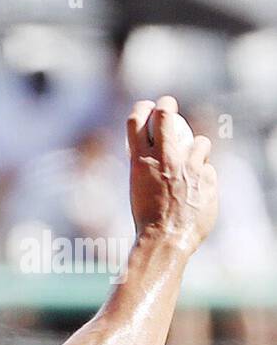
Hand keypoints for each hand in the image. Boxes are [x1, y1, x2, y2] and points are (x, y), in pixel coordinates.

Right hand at [126, 95, 218, 252]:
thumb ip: (146, 168)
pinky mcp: (207, 177)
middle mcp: (164, 157)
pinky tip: (198, 191)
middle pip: (165, 114)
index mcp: (140, 161)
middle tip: (168, 105)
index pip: (136, 120)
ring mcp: (189, 166)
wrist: (165, 239)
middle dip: (167, 105)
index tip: (146, 107)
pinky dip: (204, 176)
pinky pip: (209, 169)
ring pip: (200, 142)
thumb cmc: (146, 220)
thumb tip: (147, 157)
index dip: (142, 109)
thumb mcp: (137, 188)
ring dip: (197, 150)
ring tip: (193, 163)